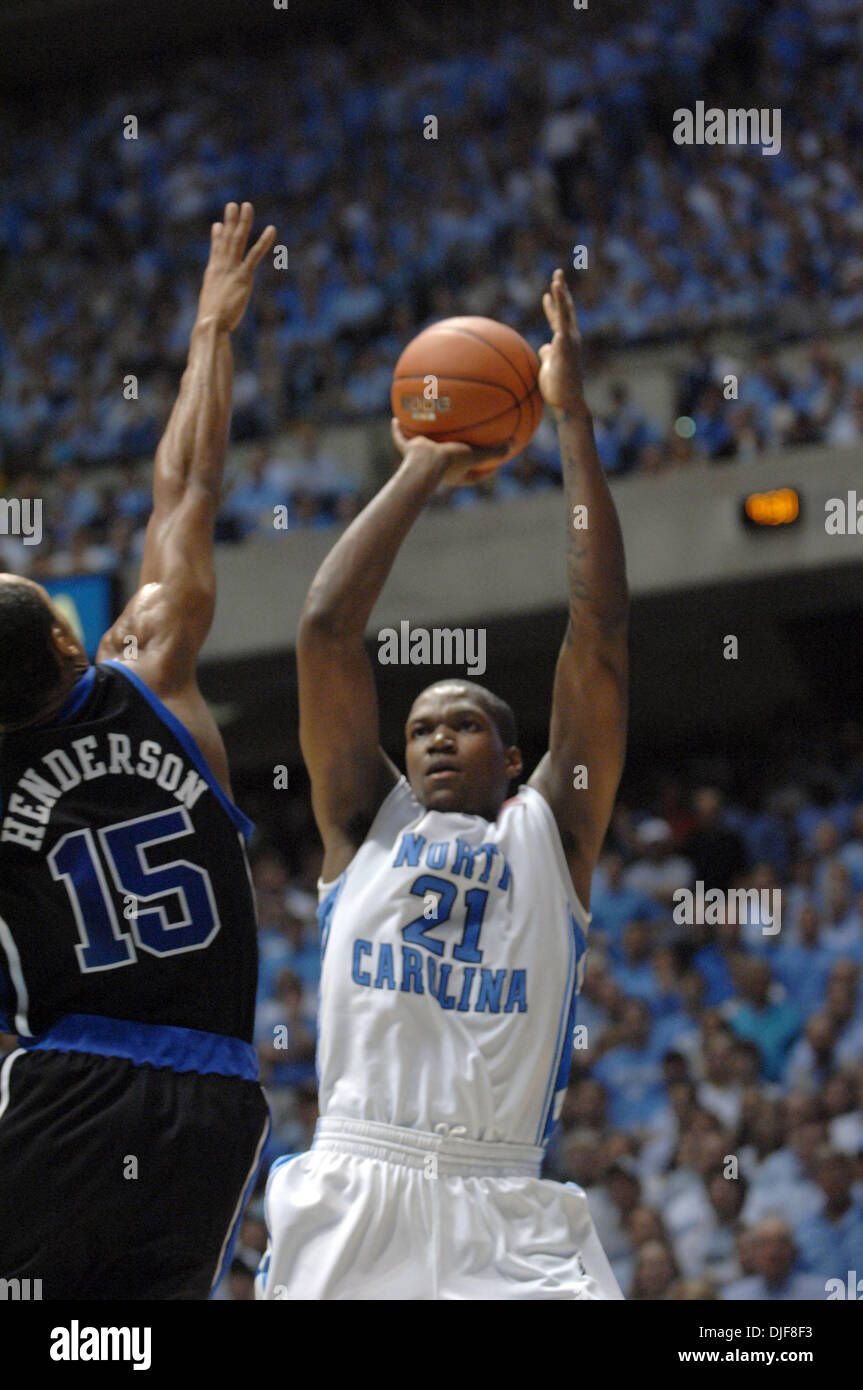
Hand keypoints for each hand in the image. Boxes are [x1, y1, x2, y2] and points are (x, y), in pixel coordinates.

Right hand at [196, 201, 276, 332]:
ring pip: (238, 240)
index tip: (219, 225)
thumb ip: (212, 302)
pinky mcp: (243, 276)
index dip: (218, 237)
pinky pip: (255, 254)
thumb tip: (209, 307)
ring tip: (247, 206)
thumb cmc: (209, 323)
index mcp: (212, 274)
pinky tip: (271, 230)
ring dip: (243, 222)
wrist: (210, 324)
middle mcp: (220, 267)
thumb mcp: (211, 307)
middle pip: (226, 239)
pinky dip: (264, 241)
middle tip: (233, 205)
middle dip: (230, 221)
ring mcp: (231, 269)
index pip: (216, 251)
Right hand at [391, 418, 509, 487]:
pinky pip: (401, 438)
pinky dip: (398, 430)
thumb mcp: (476, 455)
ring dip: (423, 440)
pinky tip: (395, 418)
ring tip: (426, 426)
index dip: (486, 470)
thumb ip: (495, 451)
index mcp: (457, 473)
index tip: (495, 464)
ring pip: (423, 449)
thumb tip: (514, 444)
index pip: (475, 475)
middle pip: (449, 461)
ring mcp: (422, 459)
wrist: (425, 464)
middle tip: (461, 443)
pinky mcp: (408, 451)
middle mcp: (439, 468)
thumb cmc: (451, 461)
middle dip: (454, 453)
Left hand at [538, 268, 585, 417]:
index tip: (547, 291)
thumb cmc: (558, 386)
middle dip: (562, 290)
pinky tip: (552, 303)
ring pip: (565, 315)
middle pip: (566, 309)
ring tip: (556, 283)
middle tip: (558, 272)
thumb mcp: (550, 364)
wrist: (567, 402)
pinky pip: (562, 331)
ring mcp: (570, 344)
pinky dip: (559, 319)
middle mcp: (570, 338)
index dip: (553, 303)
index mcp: (565, 341)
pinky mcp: (566, 352)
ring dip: (561, 298)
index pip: (559, 317)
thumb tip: (544, 347)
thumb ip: (549, 353)